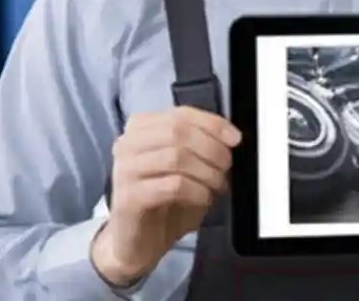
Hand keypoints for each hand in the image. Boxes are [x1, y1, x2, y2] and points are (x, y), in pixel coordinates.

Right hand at [91, 106, 240, 285]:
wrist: (136, 243)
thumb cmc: (164, 202)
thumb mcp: (186, 167)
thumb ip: (201, 146)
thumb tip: (230, 137)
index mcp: (140, 129)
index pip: (181, 114)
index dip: (213, 124)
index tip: (234, 139)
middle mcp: (127, 144)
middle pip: (177, 132)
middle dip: (211, 148)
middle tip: (226, 167)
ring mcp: (124, 170)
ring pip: (175, 157)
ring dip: (206, 172)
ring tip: (216, 185)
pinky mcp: (128, 198)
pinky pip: (172, 186)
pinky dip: (197, 191)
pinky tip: (203, 198)